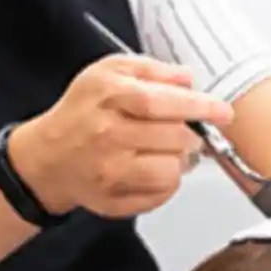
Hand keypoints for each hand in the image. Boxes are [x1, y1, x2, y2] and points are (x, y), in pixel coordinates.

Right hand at [18, 55, 230, 217]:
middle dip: (192, 135)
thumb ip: (152, 69)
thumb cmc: (83, 111)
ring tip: (168, 151)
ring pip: (170, 171)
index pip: (160, 102)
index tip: (222, 111)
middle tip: (189, 132)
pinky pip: (159, 196)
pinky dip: (167, 183)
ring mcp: (107, 171)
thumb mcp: (109, 72)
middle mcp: (105, 135)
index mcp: (106, 96)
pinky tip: (153, 168)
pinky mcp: (111, 200)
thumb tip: (187, 79)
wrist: (48, 156)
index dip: (198, 106)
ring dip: (180, 161)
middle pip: (173, 137)